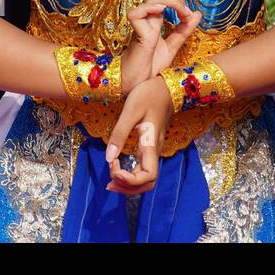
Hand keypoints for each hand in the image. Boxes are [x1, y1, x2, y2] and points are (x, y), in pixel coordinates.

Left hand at [104, 77, 172, 194]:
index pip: (148, 177)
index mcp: (151, 145)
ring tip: (110, 180)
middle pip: (147, 184)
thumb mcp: (130, 111)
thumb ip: (119, 134)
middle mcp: (154, 152)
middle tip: (108, 182)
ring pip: (145, 179)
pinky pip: (142, 169)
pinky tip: (117, 170)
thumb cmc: (149, 95)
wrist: (165, 86)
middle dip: (128, 188)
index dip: (130, 180)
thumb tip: (108, 158)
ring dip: (128, 184)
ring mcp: (153, 150)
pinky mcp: (149, 147)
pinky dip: (130, 176)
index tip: (113, 167)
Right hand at [120, 0, 202, 89]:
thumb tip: (197, 13)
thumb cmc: (150, 68)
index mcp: (154, 19)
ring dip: (171, 0)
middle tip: (185, 12)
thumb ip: (184, 31)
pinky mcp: (135, 34)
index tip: (189, 14)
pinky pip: (137, 12)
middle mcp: (147, 18)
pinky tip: (162, 11)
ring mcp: (141, 24)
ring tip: (181, 13)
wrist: (138, 86)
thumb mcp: (173, 47)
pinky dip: (150, 7)